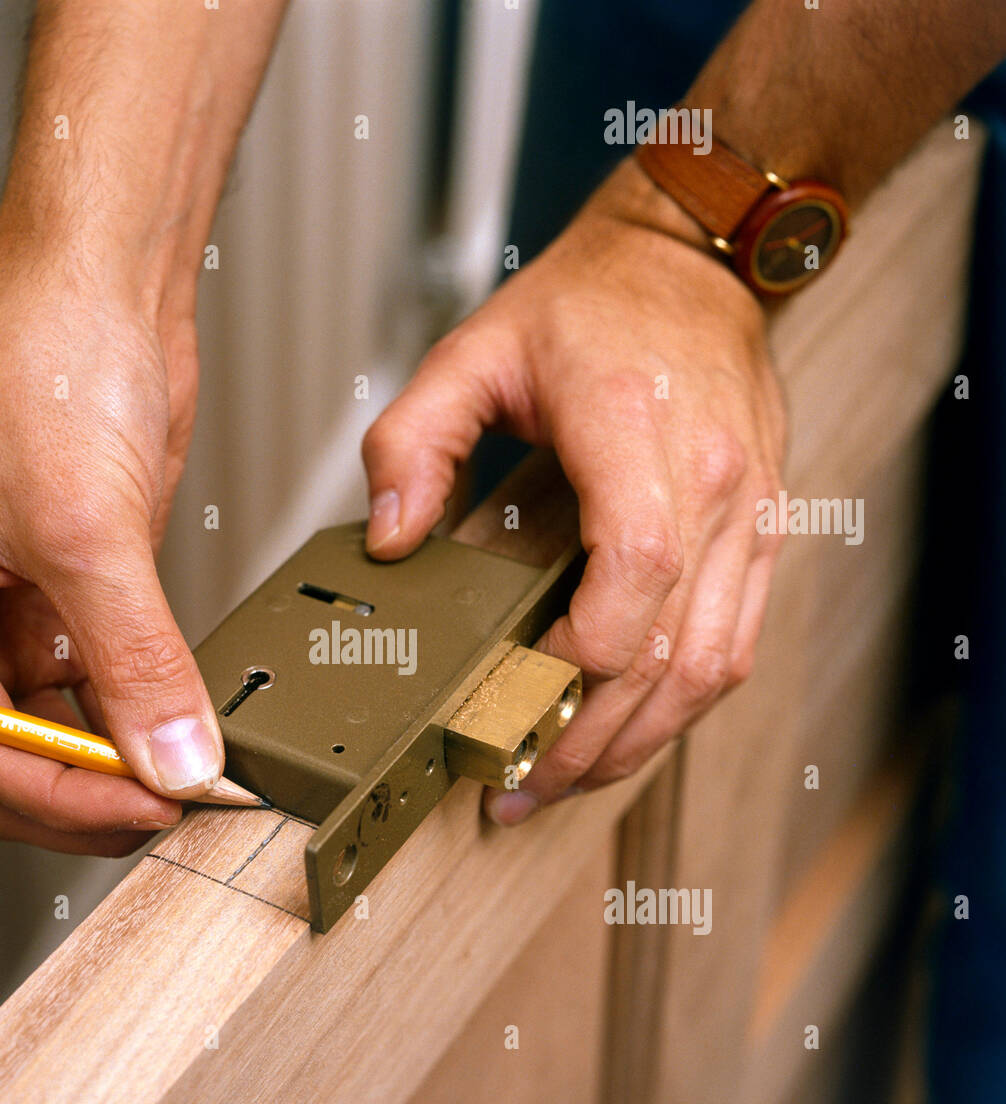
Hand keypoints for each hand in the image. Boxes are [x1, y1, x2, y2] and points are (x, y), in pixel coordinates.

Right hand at [0, 261, 218, 853]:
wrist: (102, 299)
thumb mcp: (89, 530)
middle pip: (9, 760)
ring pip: (58, 738)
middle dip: (88, 792)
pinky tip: (183, 731)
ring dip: (120, 765)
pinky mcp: (72, 603)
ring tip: (187, 777)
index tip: (150, 804)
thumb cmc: (46, 368)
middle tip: (170, 804)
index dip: (66, 790)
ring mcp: (12, 618)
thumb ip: (134, 660)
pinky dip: (141, 720)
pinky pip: (101, 694)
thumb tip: (171, 757)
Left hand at [362, 158, 785, 823]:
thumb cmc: (590, 306)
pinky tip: (629, 730)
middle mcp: (713, 481)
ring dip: (642, 739)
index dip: (583, 658)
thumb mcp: (470, 351)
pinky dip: (682, 702)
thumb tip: (392, 541)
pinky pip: (736, 644)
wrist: (695, 263)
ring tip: (569, 775)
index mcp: (638, 431)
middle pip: (673, 649)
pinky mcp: (766, 533)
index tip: (520, 704)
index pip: (637, 573)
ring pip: (715, 666)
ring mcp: (752, 513)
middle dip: (594, 737)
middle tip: (524, 785)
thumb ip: (411, 444)